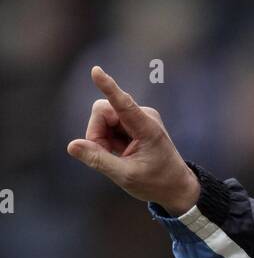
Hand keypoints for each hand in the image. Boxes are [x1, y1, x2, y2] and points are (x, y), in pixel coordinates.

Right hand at [66, 66, 200, 215]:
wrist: (176, 187)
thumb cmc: (156, 183)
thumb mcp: (126, 176)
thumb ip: (98, 160)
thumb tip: (72, 146)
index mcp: (146, 127)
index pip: (123, 103)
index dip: (107, 86)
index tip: (96, 71)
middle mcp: (143, 115)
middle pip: (102, 112)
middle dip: (97, 134)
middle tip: (104, 157)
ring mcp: (138, 117)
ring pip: (103, 118)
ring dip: (102, 139)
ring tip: (118, 157)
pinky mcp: (133, 122)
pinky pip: (109, 124)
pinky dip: (108, 140)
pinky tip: (121, 153)